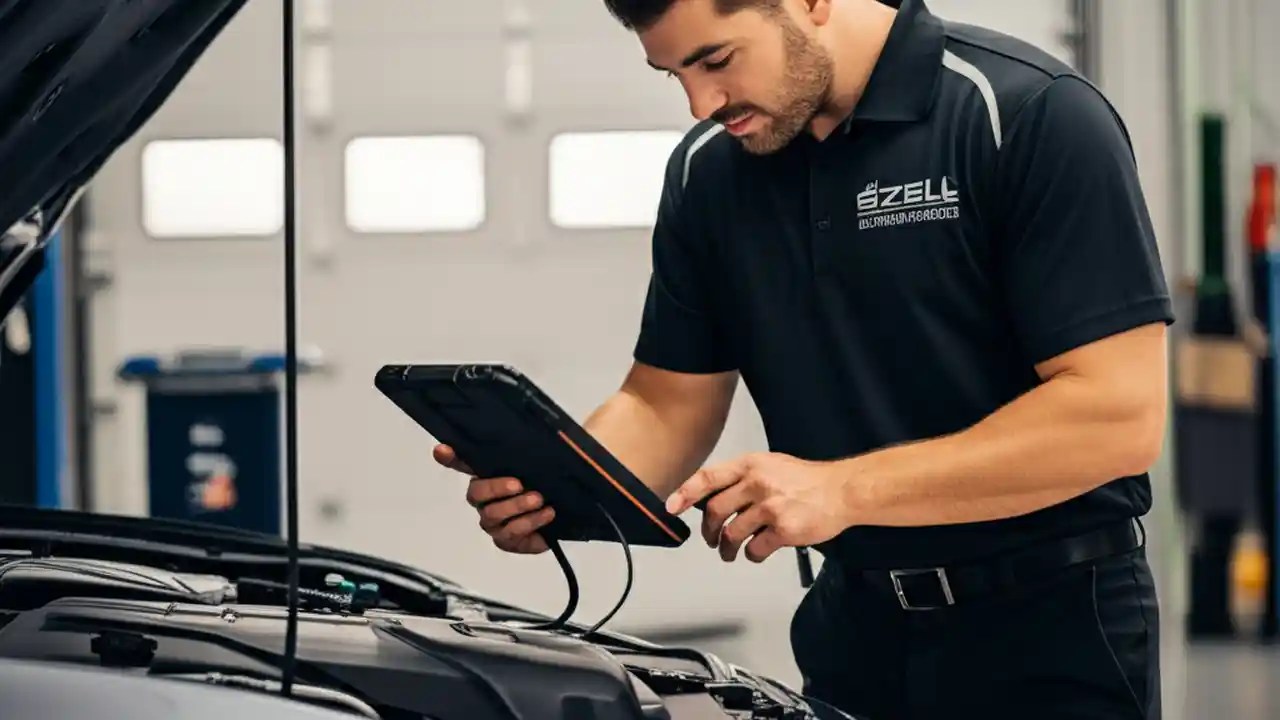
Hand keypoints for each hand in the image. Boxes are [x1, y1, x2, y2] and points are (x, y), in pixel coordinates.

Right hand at [433, 444, 553, 554]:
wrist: (566, 515)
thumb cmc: (548, 486)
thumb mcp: (545, 466)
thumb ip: (537, 453)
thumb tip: (544, 434)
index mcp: (488, 476)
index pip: (463, 464)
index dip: (451, 458)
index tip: (441, 450)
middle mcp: (484, 499)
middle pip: (475, 492)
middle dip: (496, 488)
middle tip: (519, 484)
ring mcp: (492, 522)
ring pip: (492, 514)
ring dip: (517, 506)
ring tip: (539, 499)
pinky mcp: (504, 540)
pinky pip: (510, 533)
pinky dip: (530, 521)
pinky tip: (547, 513)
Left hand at [665, 452, 852, 562]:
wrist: (841, 491)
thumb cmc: (807, 480)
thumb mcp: (770, 465)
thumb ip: (742, 478)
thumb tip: (712, 496)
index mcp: (751, 465)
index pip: (708, 478)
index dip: (685, 493)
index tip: (672, 507)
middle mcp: (757, 483)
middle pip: (715, 512)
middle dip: (709, 531)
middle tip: (712, 540)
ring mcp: (770, 507)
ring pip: (732, 534)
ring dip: (727, 548)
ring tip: (730, 552)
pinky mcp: (783, 529)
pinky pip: (755, 549)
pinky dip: (752, 555)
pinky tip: (757, 552)